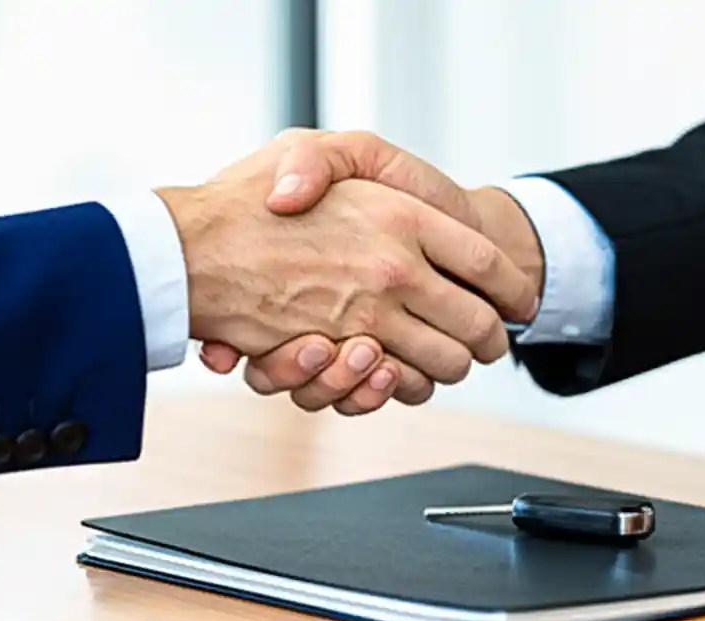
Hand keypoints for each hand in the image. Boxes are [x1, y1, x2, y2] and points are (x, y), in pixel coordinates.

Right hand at [200, 129, 545, 413]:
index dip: (514, 288)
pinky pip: (390, 389)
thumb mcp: (308, 147)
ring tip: (447, 357)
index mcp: (401, 215)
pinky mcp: (335, 358)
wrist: (186, 253)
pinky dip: (399, 388)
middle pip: (478, 327)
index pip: (488, 262)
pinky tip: (392, 372)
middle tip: (489, 340)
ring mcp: (365, 320)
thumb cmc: (243, 197)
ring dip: (450, 367)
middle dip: (490, 340)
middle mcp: (393, 271)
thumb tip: (400, 203)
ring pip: (442, 367)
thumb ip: (356, 160)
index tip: (518, 302)